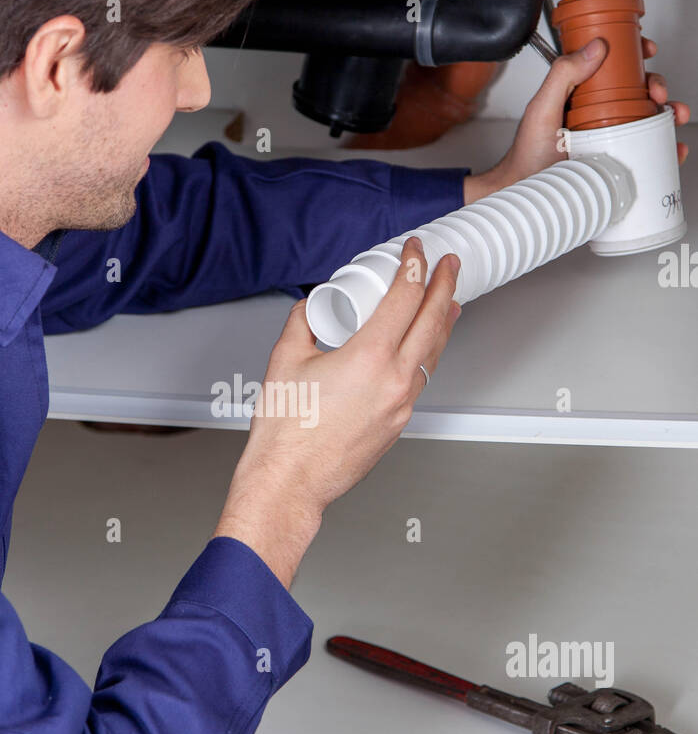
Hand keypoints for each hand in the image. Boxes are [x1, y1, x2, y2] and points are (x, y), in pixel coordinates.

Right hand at [213, 239, 460, 587]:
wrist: (290, 481)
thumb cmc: (286, 432)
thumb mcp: (285, 359)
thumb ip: (301, 323)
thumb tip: (310, 308)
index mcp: (369, 356)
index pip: (405, 297)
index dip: (414, 266)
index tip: (415, 252)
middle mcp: (394, 379)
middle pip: (433, 320)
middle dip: (444, 286)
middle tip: (448, 265)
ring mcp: (401, 404)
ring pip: (434, 352)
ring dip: (443, 321)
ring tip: (449, 302)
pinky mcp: (398, 423)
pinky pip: (421, 378)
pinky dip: (427, 354)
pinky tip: (422, 348)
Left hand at [463, 36, 689, 203]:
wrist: (525, 194)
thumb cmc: (528, 155)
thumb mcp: (542, 108)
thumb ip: (562, 74)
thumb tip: (595, 46)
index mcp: (582, 94)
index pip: (612, 66)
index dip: (634, 54)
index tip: (647, 50)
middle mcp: (598, 113)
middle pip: (637, 90)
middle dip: (658, 86)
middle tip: (658, 94)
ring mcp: (609, 137)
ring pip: (647, 118)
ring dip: (669, 115)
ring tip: (672, 118)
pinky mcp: (616, 162)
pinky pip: (646, 151)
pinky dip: (666, 148)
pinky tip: (672, 150)